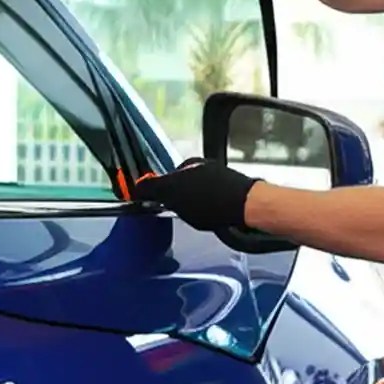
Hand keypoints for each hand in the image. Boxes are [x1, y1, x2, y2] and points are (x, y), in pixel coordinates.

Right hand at [132, 158, 259, 230]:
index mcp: (190, 163)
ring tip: (199, 220)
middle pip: (185, 186)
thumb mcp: (172, 193)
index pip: (167, 177)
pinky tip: (213, 220)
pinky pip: (216, 203)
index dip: (162, 194)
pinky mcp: (236, 193)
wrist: (246, 206)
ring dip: (197, 207)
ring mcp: (223, 179)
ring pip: (201, 195)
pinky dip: (212, 211)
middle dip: (181, 200)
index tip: (161, 206)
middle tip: (180, 215)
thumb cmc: (209, 199)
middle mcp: (207, 167)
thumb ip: (152, 188)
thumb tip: (137, 187)